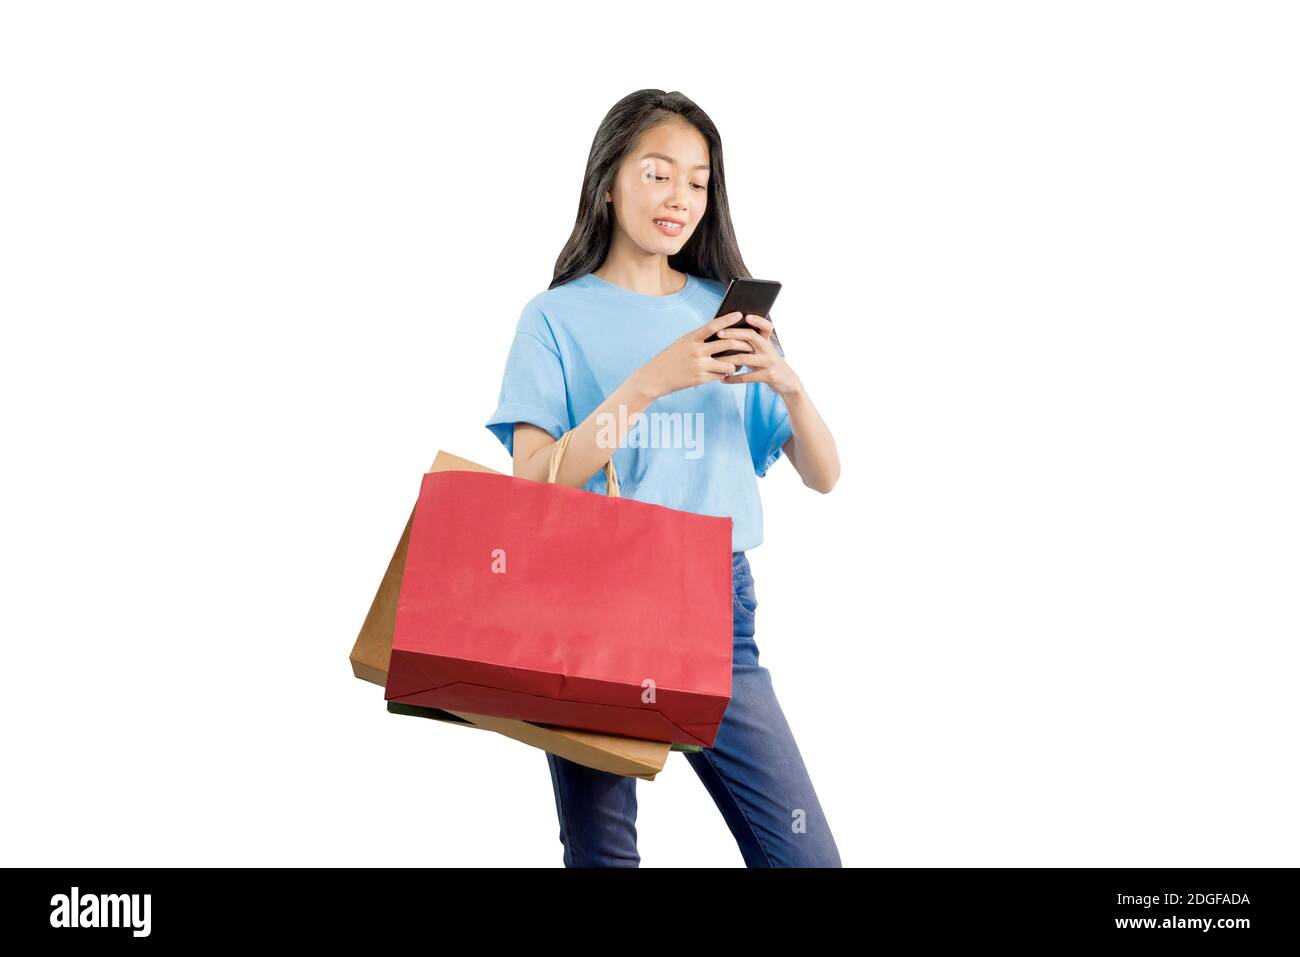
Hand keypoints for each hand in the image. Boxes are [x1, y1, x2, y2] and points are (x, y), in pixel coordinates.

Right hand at [631, 310, 757, 399]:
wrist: (654, 378)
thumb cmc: (670, 359)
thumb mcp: (682, 344)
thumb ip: (699, 340)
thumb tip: (720, 336)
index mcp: (691, 338)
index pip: (713, 325)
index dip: (728, 319)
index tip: (740, 314)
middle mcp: (696, 350)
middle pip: (726, 343)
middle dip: (742, 343)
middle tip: (750, 344)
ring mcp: (699, 365)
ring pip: (728, 363)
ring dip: (736, 363)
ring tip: (740, 362)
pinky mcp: (700, 379)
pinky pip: (721, 375)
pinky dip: (726, 374)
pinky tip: (727, 373)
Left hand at [716, 314, 801, 395]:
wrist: (787, 382)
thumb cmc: (767, 365)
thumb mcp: (763, 352)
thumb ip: (750, 345)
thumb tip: (727, 335)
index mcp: (767, 341)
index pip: (766, 326)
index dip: (758, 320)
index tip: (745, 316)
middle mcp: (769, 349)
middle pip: (751, 336)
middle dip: (733, 334)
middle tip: (718, 334)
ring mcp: (769, 362)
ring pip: (745, 358)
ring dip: (727, 359)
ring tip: (715, 360)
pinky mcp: (769, 376)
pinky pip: (747, 377)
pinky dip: (733, 378)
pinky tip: (723, 379)